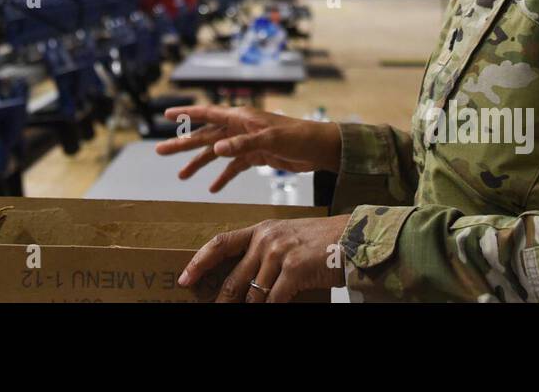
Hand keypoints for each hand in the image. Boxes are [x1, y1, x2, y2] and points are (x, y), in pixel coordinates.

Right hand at [154, 105, 339, 191]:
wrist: (320, 149)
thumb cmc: (298, 137)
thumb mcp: (271, 140)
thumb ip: (243, 144)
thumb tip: (217, 148)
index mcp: (240, 117)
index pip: (207, 113)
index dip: (185, 113)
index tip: (166, 115)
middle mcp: (239, 127)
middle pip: (205, 135)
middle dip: (183, 144)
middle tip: (160, 152)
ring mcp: (246, 142)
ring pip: (216, 153)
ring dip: (200, 163)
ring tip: (182, 176)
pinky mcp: (256, 156)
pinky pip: (234, 167)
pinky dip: (223, 176)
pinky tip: (213, 188)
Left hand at [178, 215, 351, 301]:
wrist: (352, 237)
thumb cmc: (320, 241)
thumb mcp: (286, 237)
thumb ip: (263, 251)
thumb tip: (244, 280)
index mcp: (261, 229)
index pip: (220, 243)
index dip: (199, 262)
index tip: (186, 277)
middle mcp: (266, 239)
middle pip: (233, 277)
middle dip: (222, 299)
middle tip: (213, 308)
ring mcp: (279, 253)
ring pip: (253, 294)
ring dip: (253, 307)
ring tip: (252, 308)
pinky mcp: (294, 268)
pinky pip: (274, 299)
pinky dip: (273, 308)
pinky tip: (277, 307)